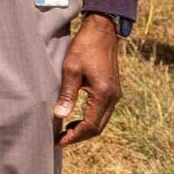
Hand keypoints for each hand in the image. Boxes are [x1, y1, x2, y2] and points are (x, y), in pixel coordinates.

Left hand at [55, 16, 123, 147]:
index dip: (74, 136)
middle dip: (79, 136)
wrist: (102, 32)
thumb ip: (67, 94)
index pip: (90, 125)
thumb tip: (59, 116)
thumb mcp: (71, 70)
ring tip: (65, 131)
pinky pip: (102, 112)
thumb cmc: (84, 47)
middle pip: (98, 127)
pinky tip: (75, 118)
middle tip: (59, 140)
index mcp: (103, 94)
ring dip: (84, 129)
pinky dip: (89, 119)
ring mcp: (114, 93)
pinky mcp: (112, 89)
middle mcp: (113, 97)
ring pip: (101, 121)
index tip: (58, 142)